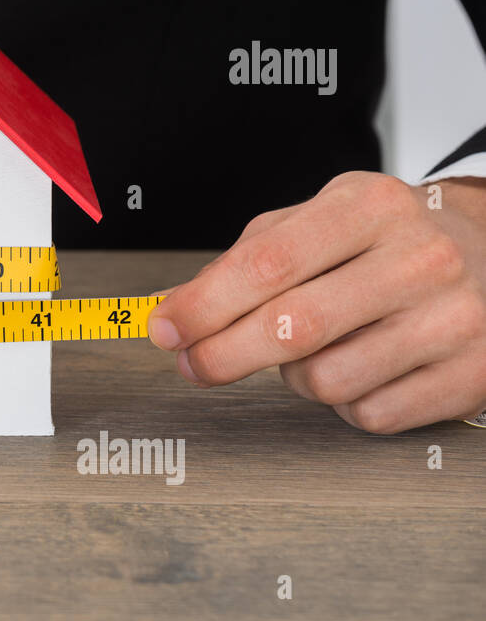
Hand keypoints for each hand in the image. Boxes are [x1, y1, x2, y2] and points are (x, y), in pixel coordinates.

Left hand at [148, 171, 485, 432]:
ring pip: (325, 379)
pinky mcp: (469, 375)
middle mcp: (419, 258)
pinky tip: (359, 367)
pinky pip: (368, 413)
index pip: (266, 263)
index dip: (203, 304)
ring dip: (294, 377)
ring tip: (310, 350)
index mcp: (370, 207)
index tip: (164, 328)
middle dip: (223, 354)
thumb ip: (242, 261)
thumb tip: (170, 308)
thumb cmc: (385, 241)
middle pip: (291, 326)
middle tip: (193, 363)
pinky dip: (344, 402)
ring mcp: (452, 319)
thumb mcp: (318, 222)